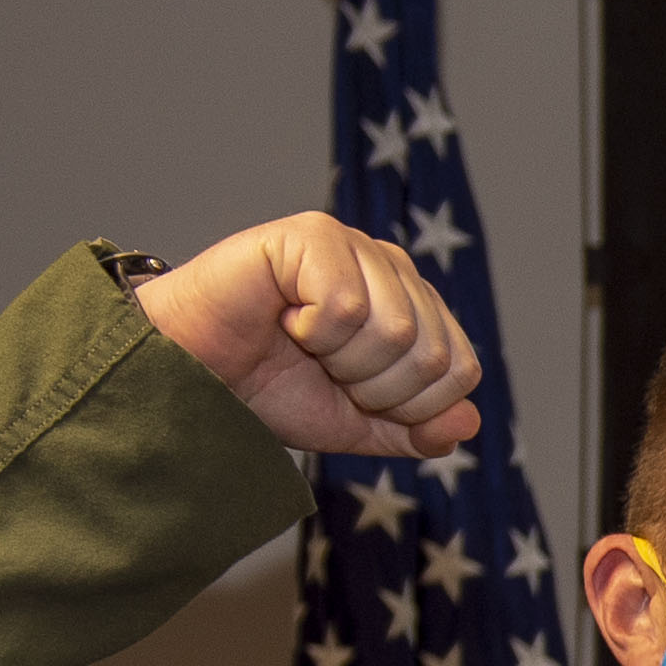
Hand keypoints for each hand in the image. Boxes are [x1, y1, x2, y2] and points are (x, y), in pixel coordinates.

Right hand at [128, 214, 482, 458]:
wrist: (197, 375)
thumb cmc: (271, 389)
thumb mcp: (358, 425)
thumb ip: (418, 430)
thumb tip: (469, 423)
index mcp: (415, 308)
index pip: (462, 372)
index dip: (409, 407)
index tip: (355, 394)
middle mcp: (393, 269)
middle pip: (433, 356)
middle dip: (375, 388)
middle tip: (323, 369)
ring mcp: (356, 246)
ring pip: (395, 331)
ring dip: (342, 361)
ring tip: (301, 341)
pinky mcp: (314, 234)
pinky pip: (346, 306)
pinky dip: (312, 331)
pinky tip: (283, 315)